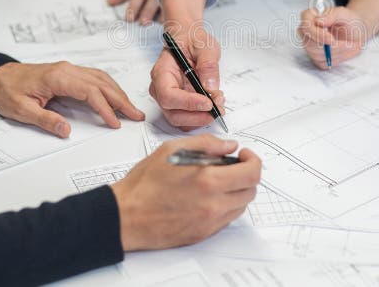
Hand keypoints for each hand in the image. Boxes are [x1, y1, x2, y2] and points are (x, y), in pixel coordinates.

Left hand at [0, 62, 143, 137]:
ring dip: (118, 93)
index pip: (90, 92)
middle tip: (136, 115)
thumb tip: (66, 131)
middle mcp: (68, 70)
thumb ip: (46, 120)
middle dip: (121, 100)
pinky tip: (115, 96)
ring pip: (102, 79)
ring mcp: (70, 69)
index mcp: (58, 77)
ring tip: (130, 109)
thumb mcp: (22, 110)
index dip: (105, 108)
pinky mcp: (69, 73)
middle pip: (102, 84)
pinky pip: (95, 77)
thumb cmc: (8, 92)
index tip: (114, 122)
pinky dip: (109, 87)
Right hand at [112, 134, 260, 250]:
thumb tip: (229, 145)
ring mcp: (209, 222)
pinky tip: (208, 196)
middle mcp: (213, 204)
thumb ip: (207, 144)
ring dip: (236, 191)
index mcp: (209, 181)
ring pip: (241, 206)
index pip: (252, 173)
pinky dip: (225, 206)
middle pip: (251, 190)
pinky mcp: (203, 234)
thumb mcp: (172, 149)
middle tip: (232, 167)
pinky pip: (227, 219)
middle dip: (246, 175)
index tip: (244, 155)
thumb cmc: (144, 184)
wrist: (126, 216)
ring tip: (217, 181)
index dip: (253, 160)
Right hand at [149, 28, 223, 129]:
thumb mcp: (205, 45)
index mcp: (162, 72)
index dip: (188, 103)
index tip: (208, 102)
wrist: (188, 40)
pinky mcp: (178, 104)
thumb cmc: (192, 40)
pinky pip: (187, 119)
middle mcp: (160, 88)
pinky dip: (201, 117)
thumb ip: (208, 65)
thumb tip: (210, 88)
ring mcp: (168, 99)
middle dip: (197, 116)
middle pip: (173, 114)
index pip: (168, 95)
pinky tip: (213, 104)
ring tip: (218, 102)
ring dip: (201, 118)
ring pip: (180, 121)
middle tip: (218, 107)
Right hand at [298, 6, 368, 68]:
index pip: (305, 27)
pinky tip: (343, 51)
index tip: (332, 39)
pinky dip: (335, 59)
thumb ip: (332, 14)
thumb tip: (318, 21)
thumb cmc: (349, 20)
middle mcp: (307, 32)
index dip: (317, 35)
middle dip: (330, 47)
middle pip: (309, 44)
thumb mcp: (344, 13)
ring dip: (335, 53)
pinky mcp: (317, 58)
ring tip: (348, 45)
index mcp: (310, 17)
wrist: (356, 32)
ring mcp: (310, 46)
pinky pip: (322, 63)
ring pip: (316, 55)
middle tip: (346, 43)